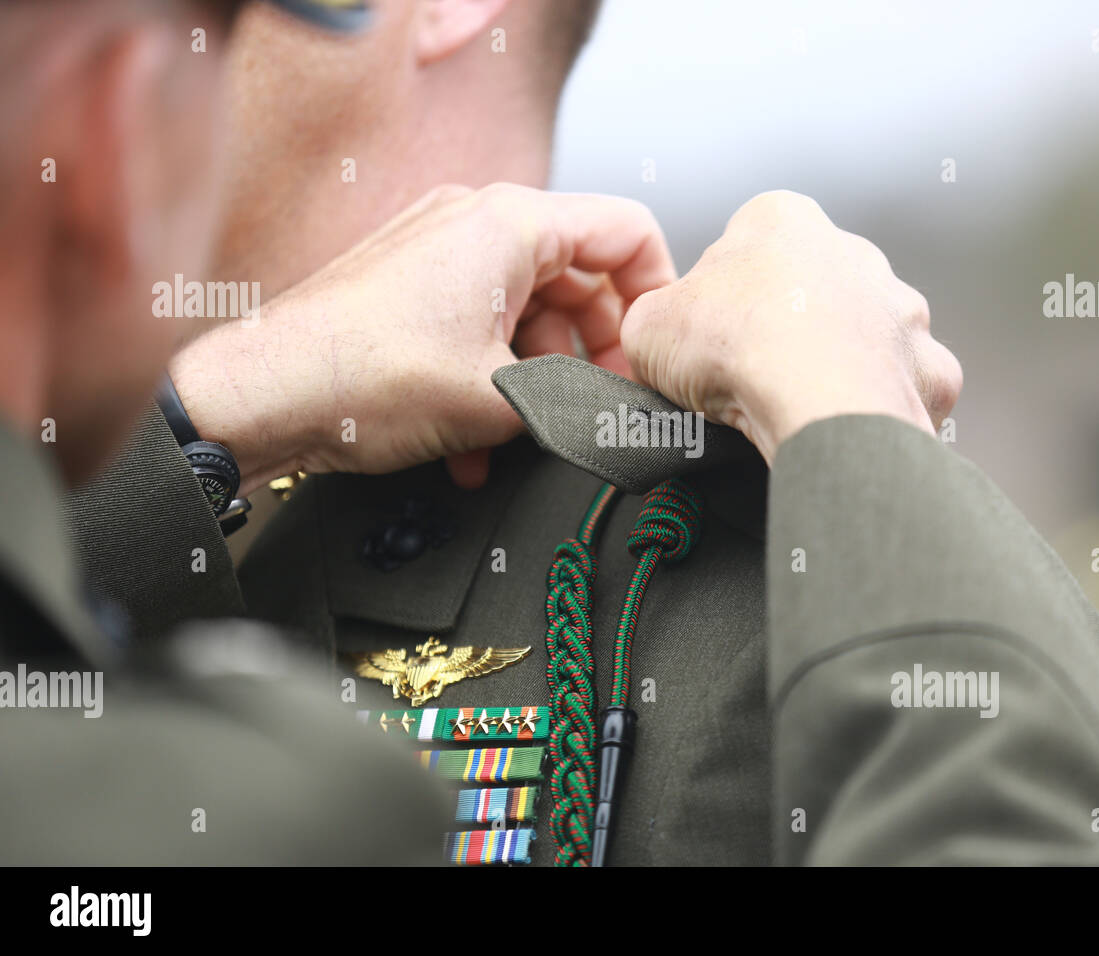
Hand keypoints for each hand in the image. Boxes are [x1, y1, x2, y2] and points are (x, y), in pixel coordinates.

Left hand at [170, 183, 674, 489]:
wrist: (258, 397)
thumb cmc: (360, 378)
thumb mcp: (498, 401)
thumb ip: (577, 401)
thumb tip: (618, 417)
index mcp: (511, 223)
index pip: (628, 233)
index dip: (656, 297)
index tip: (653, 355)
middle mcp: (475, 221)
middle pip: (580, 277)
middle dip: (593, 352)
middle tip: (599, 405)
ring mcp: (439, 250)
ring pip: (529, 310)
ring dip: (536, 380)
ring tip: (524, 439)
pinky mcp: (411, 285)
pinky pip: (482, 323)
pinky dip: (492, 378)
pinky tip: (478, 443)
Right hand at [620, 190, 961, 463]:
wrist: (818, 401)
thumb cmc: (741, 347)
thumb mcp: (649, 326)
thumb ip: (653, 321)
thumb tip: (659, 340)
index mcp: (783, 221)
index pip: (744, 249)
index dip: (718, 302)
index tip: (707, 342)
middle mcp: (852, 253)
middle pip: (809, 294)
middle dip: (783, 333)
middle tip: (750, 378)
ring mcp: (899, 310)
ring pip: (863, 340)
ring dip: (835, 368)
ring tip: (797, 408)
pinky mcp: (930, 368)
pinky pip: (902, 389)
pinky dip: (878, 409)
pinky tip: (847, 428)